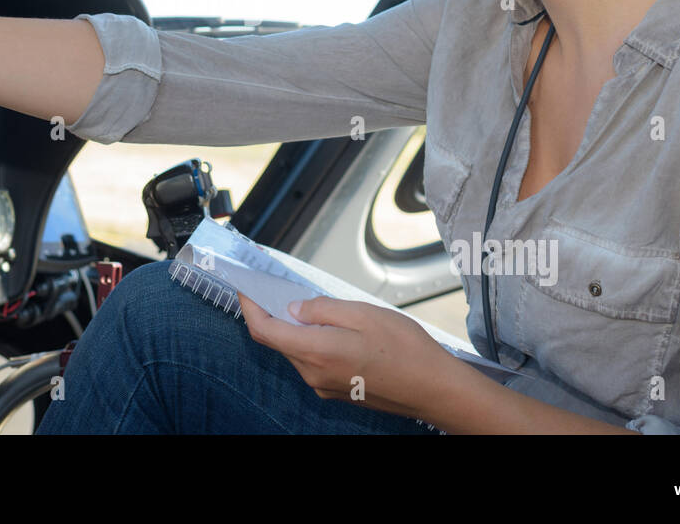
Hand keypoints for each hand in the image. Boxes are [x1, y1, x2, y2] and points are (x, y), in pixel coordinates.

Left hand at [236, 292, 451, 420]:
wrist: (434, 389)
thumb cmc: (406, 351)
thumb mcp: (362, 313)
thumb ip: (322, 309)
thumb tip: (295, 309)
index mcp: (316, 352)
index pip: (265, 330)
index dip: (249, 306)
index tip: (245, 287)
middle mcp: (314, 374)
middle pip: (279, 341)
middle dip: (274, 314)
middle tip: (277, 288)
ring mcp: (324, 387)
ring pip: (297, 352)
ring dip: (296, 329)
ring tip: (310, 306)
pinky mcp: (337, 392)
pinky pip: (313, 363)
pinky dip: (311, 343)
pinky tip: (329, 329)